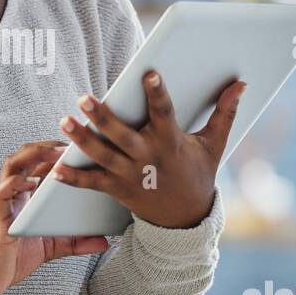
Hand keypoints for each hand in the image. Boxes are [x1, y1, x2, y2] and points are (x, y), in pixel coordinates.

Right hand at [0, 140, 110, 294]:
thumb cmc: (15, 256)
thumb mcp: (53, 247)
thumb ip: (76, 242)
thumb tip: (103, 242)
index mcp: (26, 194)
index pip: (39, 162)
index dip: (56, 150)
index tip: (77, 146)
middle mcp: (14, 192)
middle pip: (26, 155)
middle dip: (47, 145)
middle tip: (70, 145)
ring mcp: (4, 201)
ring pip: (12, 165)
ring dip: (33, 154)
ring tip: (55, 154)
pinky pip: (0, 193)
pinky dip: (13, 184)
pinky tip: (28, 182)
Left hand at [52, 73, 246, 229]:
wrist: (186, 220)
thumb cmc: (198, 174)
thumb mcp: (214, 145)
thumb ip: (225, 113)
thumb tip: (241, 84)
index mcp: (171, 143)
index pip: (164, 113)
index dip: (157, 94)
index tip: (148, 74)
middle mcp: (148, 158)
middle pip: (122, 135)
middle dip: (103, 117)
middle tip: (84, 99)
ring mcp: (131, 175)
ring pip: (102, 156)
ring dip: (81, 140)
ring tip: (64, 122)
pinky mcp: (118, 190)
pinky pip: (92, 183)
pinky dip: (73, 178)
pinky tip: (55, 168)